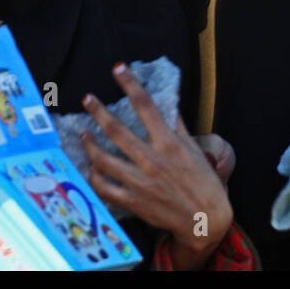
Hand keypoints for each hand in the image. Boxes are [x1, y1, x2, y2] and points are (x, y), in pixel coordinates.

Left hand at [82, 63, 232, 269]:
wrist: (205, 219)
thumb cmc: (203, 182)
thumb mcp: (194, 149)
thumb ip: (178, 124)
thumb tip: (170, 100)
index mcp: (169, 143)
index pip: (146, 106)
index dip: (131, 84)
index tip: (118, 68)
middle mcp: (152, 159)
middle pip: (117, 130)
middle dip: (99, 111)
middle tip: (87, 99)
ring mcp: (140, 182)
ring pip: (104, 159)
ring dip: (90, 144)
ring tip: (84, 134)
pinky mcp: (133, 201)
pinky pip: (105, 188)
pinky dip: (95, 176)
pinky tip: (92, 167)